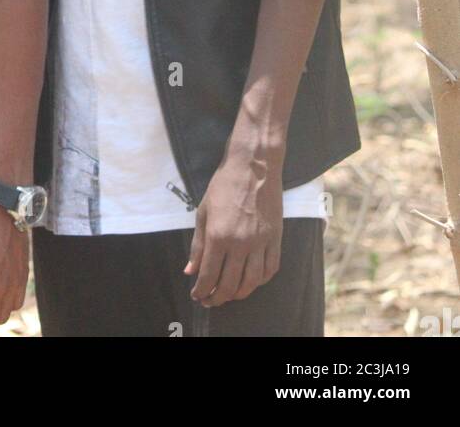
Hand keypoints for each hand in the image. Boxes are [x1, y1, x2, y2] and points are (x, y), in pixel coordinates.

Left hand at [184, 152, 282, 306]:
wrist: (254, 166)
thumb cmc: (224, 185)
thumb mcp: (203, 211)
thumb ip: (198, 245)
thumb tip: (190, 271)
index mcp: (218, 235)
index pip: (209, 275)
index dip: (201, 290)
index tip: (196, 295)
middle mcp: (240, 243)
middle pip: (229, 284)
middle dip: (217, 297)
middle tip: (210, 300)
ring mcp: (261, 242)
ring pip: (251, 282)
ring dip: (238, 294)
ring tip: (229, 295)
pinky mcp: (276, 239)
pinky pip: (270, 269)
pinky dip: (260, 281)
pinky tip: (251, 281)